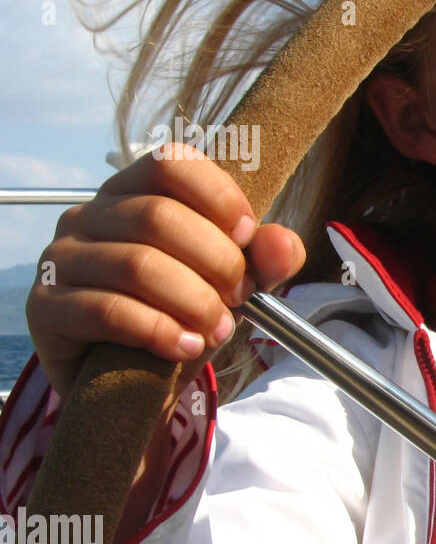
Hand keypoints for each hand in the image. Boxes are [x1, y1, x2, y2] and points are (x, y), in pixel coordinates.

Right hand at [27, 142, 305, 401]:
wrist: (133, 380)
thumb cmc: (179, 313)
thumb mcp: (231, 283)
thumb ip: (263, 260)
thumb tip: (281, 243)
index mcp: (133, 192)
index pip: (171, 163)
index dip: (217, 196)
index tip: (247, 237)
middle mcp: (89, 215)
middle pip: (157, 217)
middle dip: (216, 262)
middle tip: (240, 296)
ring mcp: (62, 258)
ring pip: (136, 265)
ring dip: (193, 301)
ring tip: (217, 328)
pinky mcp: (46, 307)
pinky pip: (107, 311)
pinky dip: (159, 330)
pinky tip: (185, 346)